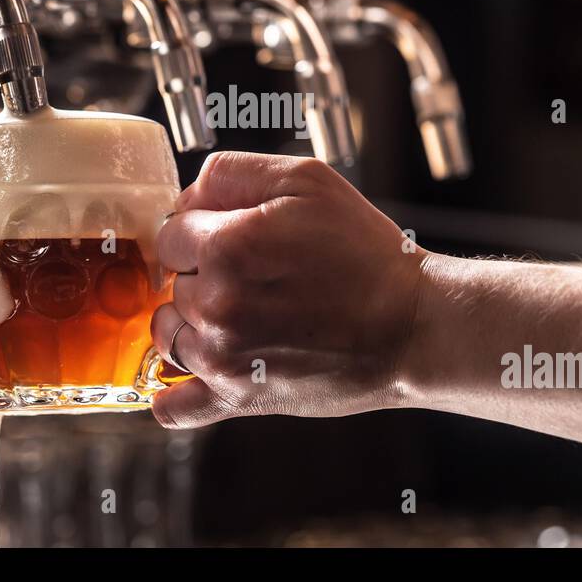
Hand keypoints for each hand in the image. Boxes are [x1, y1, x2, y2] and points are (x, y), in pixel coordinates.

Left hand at [150, 152, 427, 428]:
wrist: (412, 327)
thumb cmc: (365, 252)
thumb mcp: (307, 180)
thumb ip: (232, 173)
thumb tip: (185, 198)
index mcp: (226, 246)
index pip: (170, 233)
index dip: (200, 230)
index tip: (233, 237)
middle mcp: (215, 303)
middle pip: (171, 283)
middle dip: (201, 274)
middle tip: (255, 275)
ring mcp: (222, 357)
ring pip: (168, 334)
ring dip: (191, 323)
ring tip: (238, 315)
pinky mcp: (238, 399)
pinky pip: (173, 407)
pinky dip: (171, 395)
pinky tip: (184, 378)